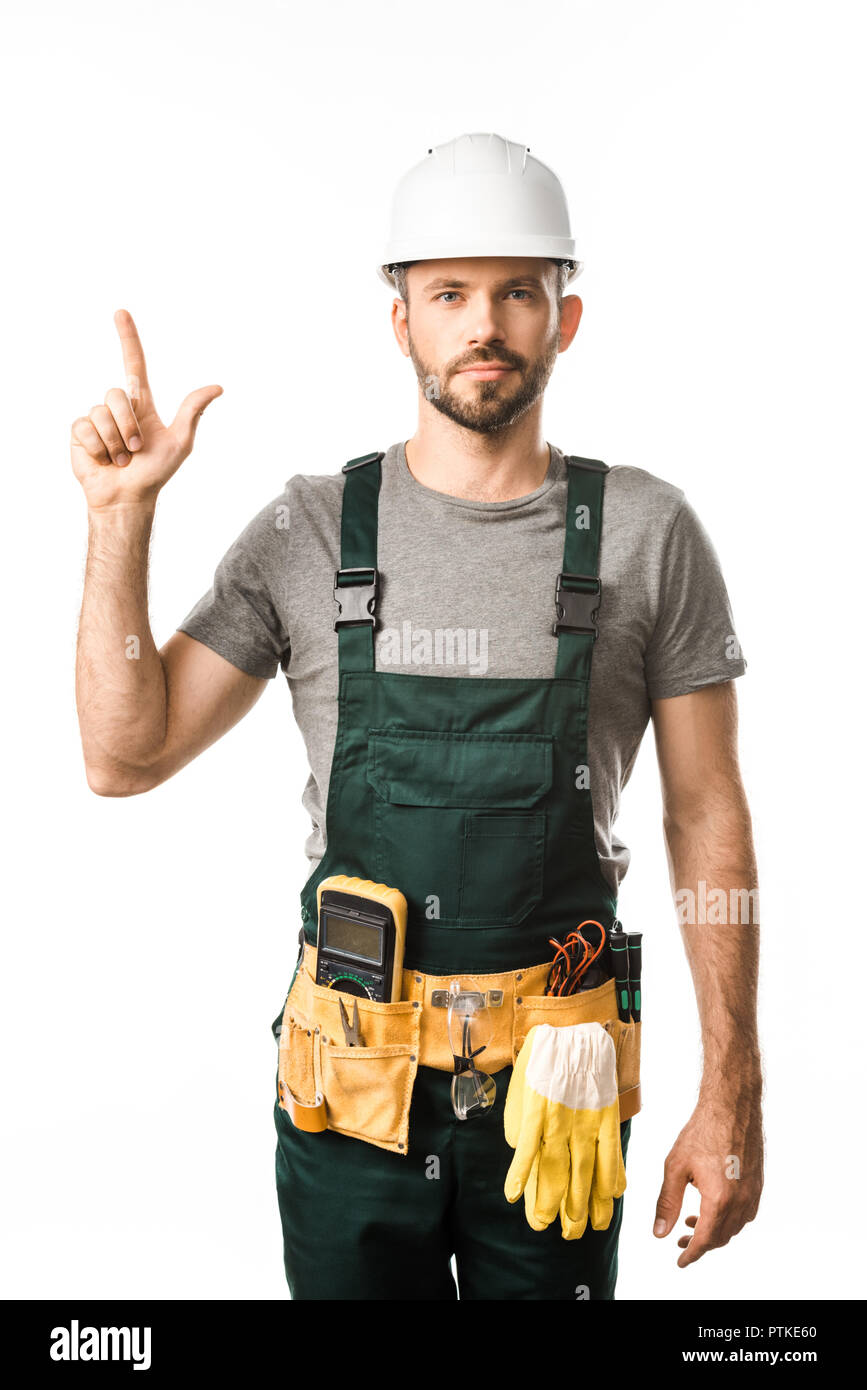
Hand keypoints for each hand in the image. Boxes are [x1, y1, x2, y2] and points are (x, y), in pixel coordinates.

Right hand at [70, 308, 222, 512]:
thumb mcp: (180, 442)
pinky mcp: (79, 433)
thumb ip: (193, 411)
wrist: (128, 497)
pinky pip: (84, 427)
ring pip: (101, 414)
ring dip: (115, 442)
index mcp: (141, 405)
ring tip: (120, 459)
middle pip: (117, 394)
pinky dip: (97, 447)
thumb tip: (218, 386)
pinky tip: (103, 460)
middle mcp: (117, 408)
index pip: (134, 364)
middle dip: (128, 426)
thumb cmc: (156, 473)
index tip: (121, 312)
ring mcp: (97, 419)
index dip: (128, 338)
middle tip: (136, 450)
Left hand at [653, 1088, 762, 1266]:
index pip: (704, 1240)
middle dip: (701, 1243)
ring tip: (692, 1220)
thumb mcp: (675, 1167)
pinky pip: (746, 1213)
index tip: (680, 1261)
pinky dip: (730, 1219)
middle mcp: (741, 1201)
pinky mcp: (759, 1183)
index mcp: (719, 1199)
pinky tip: (715, 1207)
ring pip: (735, 1227)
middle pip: (721, 1237)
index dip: (691, 1254)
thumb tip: (660, 1232)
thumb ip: (667, 1202)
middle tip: (680, 1240)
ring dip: (715, 1231)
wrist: (731, 1106)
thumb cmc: (702, 1131)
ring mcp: (753, 1193)